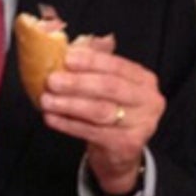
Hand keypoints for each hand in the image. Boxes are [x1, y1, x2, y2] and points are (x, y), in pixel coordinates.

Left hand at [40, 37, 163, 195]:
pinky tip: (52, 118)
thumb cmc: (112, 110)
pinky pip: (92, 132)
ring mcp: (141, 125)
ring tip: (47, 100)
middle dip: (77, 83)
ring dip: (69, 104)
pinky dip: (68, 124)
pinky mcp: (127, 145)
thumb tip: (74, 43)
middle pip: (110, 87)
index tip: (67, 58)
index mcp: (145, 80)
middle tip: (52, 80)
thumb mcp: (109, 85)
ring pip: (100, 111)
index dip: (91, 61)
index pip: (117, 66)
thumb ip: (96, 63)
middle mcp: (149, 101)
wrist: (120, 152)